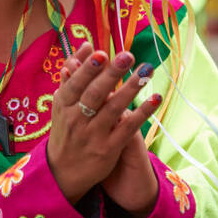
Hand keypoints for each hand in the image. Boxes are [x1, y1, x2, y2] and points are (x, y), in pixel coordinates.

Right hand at [46, 43, 159, 203]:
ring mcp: (93, 135)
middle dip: (111, 74)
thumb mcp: (62, 103)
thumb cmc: (66, 129)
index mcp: (63, 105)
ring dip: (130, 89)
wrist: (63, 172)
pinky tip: (155, 98)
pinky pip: (128, 128)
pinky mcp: (109, 149)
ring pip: (113, 109)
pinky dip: (142, 113)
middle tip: (127, 55)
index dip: (87, 69)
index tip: (100, 52)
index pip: (75, 84)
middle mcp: (76, 120)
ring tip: (145, 71)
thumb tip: (86, 46)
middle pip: (95, 94)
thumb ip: (74, 74)